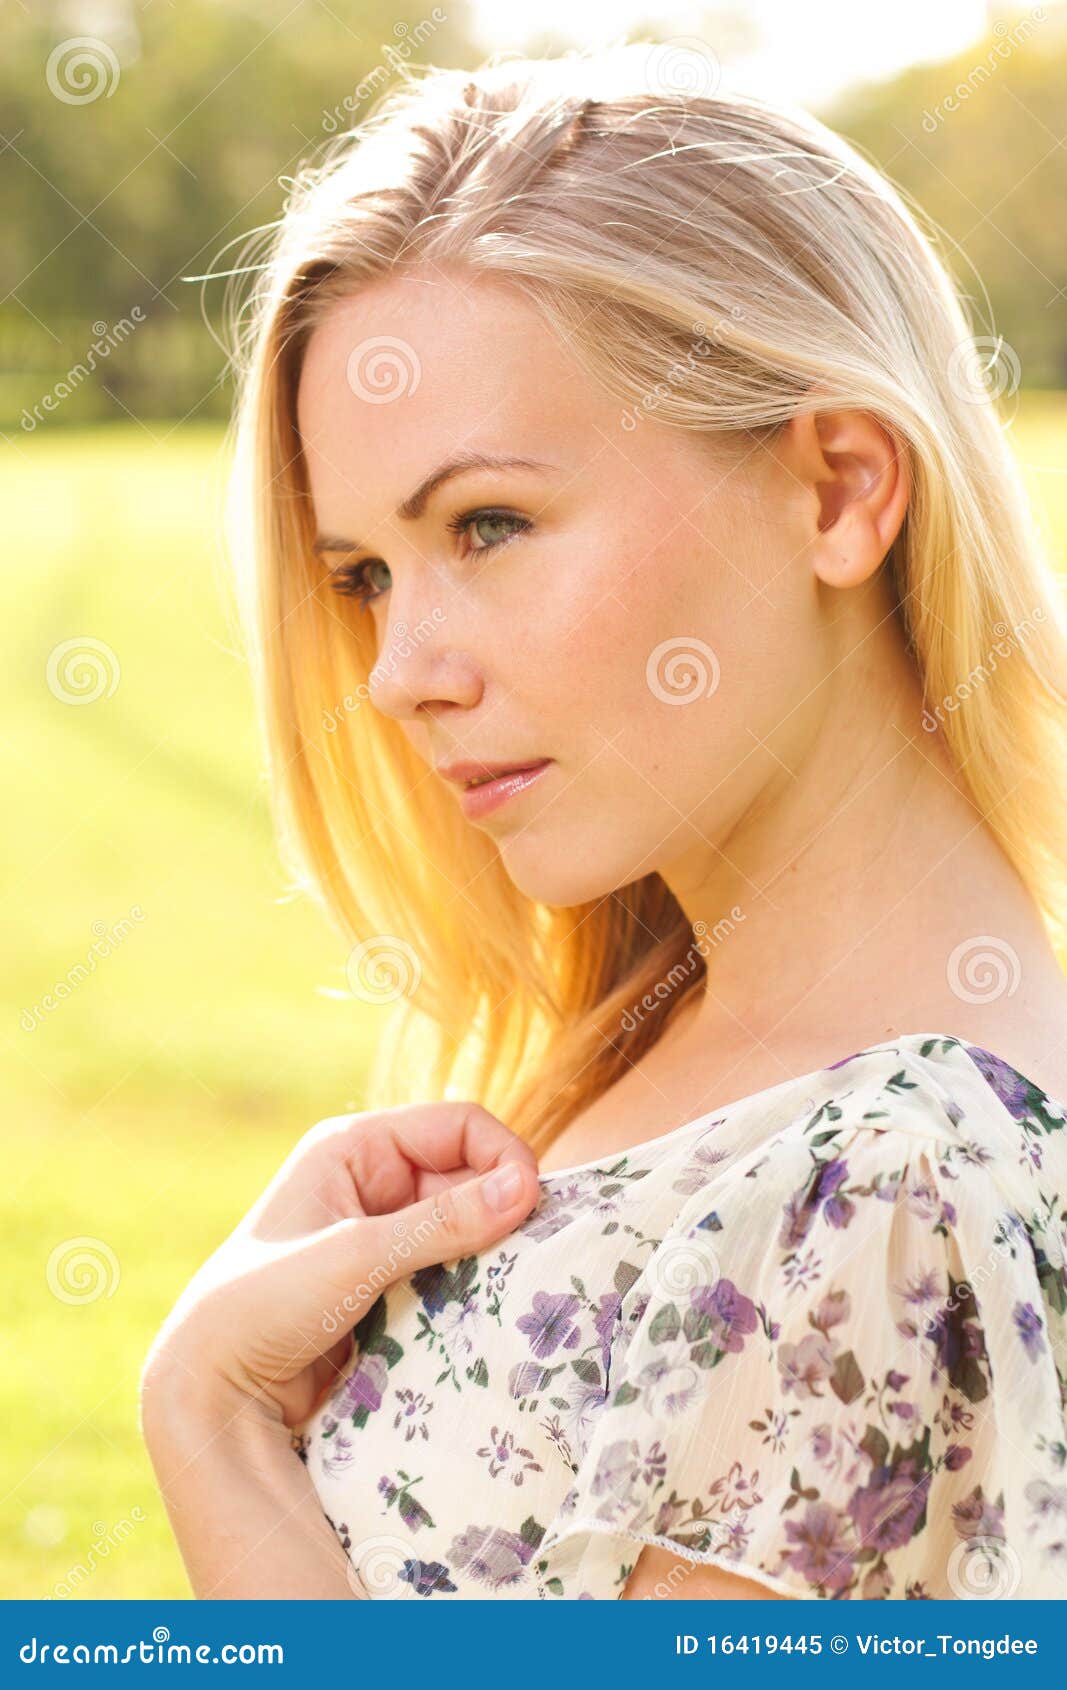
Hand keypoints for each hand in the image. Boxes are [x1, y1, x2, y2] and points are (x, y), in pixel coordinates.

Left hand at [141, 1101, 539, 1434]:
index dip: (503, 1156)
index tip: (533, 1207)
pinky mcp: (391, 1285)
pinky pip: (452, 1271)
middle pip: (468, 1176)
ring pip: (466, 1228)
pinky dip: (474, 1287)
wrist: (213, 1392)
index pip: (458, 1125)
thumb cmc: (265, 1305)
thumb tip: (526, 1190)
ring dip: (490, 1254)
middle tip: (534, 1255)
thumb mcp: (357, 1256)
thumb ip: (443, 1222)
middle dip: (501, 1211)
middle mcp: (371, 1183)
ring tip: (516, 1286)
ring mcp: (382, 1236)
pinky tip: (488, 1311)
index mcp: (354, 1148)